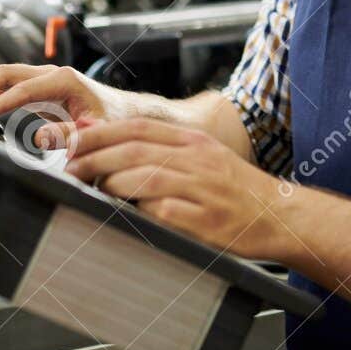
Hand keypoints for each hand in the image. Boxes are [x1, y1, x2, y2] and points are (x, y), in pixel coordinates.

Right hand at [0, 63, 129, 149]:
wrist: (122, 113)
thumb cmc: (112, 119)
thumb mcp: (96, 131)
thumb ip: (70, 135)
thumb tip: (39, 138)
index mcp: (64, 80)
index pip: (22, 87)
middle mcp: (50, 75)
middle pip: (5, 73)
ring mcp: (42, 80)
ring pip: (2, 78)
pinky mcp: (37, 90)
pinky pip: (7, 90)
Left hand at [64, 119, 292, 260]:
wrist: (281, 215)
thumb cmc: (234, 189)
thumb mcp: (200, 157)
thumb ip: (155, 147)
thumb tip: (101, 138)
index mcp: (193, 141)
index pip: (138, 127)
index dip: (100, 133)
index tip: (72, 142)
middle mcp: (198, 160)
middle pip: (135, 151)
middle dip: (94, 158)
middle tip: (70, 169)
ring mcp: (203, 190)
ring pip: (146, 178)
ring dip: (111, 184)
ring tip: (89, 191)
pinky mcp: (206, 221)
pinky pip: (164, 212)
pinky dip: (139, 211)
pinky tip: (123, 214)